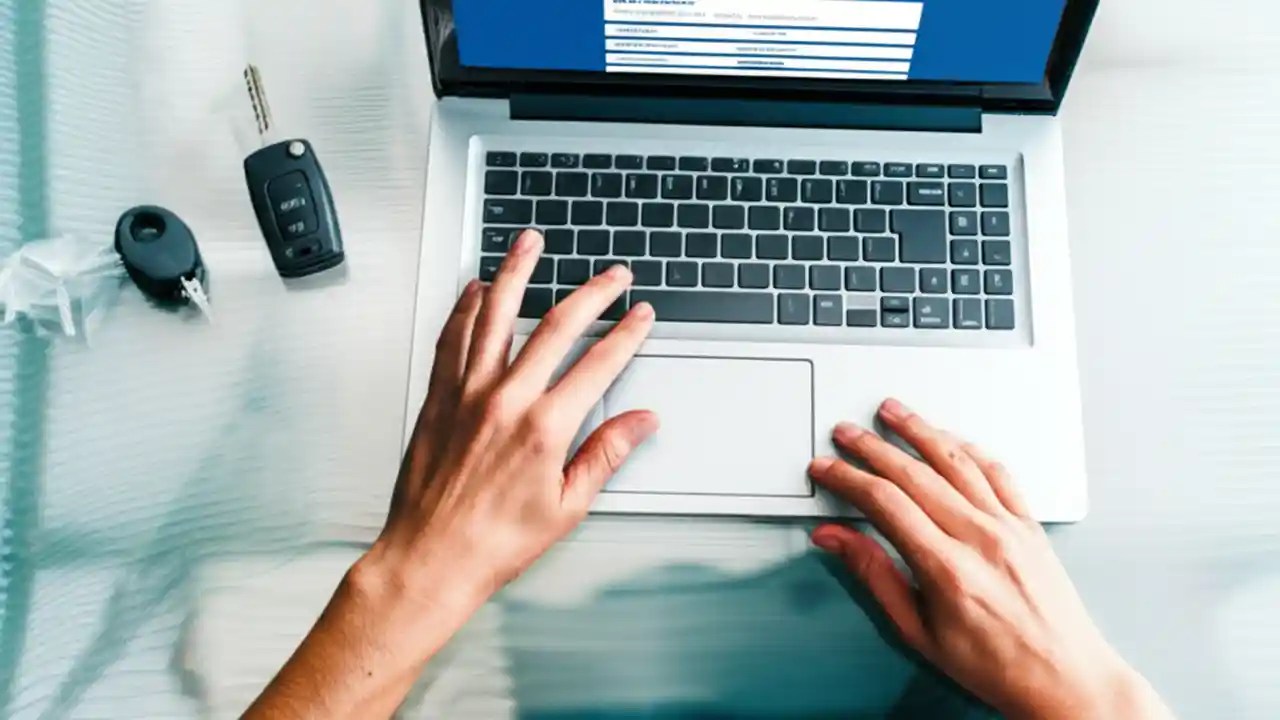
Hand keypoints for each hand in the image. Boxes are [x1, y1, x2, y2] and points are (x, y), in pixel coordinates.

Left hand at [365, 229, 658, 613]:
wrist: (431, 558)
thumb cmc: (494, 542)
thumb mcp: (568, 506)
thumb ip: (605, 454)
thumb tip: (640, 422)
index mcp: (546, 427)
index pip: (599, 364)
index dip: (627, 334)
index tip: (641, 315)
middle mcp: (506, 399)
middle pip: (556, 326)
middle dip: (591, 293)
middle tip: (611, 275)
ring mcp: (468, 393)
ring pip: (496, 315)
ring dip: (516, 273)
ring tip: (530, 243)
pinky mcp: (439, 398)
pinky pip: (452, 338)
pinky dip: (465, 308)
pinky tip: (474, 290)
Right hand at [809, 400, 1171, 719]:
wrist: (1065, 678)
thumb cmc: (995, 665)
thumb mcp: (918, 631)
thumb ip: (874, 576)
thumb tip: (836, 539)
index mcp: (947, 569)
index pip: (884, 504)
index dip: (848, 479)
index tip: (826, 469)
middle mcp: (981, 539)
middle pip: (915, 474)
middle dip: (872, 448)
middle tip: (845, 433)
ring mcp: (1010, 527)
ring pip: (956, 461)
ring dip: (919, 430)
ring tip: (892, 412)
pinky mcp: (1030, 525)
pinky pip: (997, 471)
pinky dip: (968, 448)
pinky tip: (949, 438)